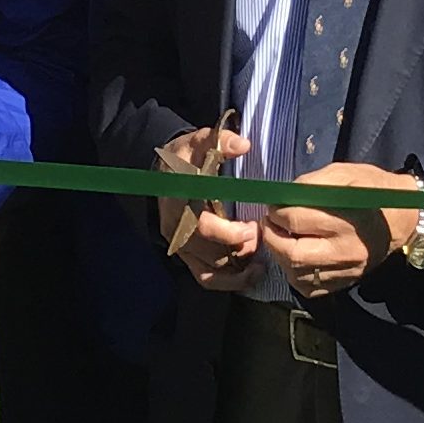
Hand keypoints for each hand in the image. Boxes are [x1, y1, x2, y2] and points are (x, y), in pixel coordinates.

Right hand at [156, 121, 262, 290]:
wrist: (161, 175)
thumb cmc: (184, 158)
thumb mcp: (198, 141)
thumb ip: (219, 141)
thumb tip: (242, 145)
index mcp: (180, 198)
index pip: (201, 224)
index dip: (228, 233)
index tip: (251, 228)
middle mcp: (177, 226)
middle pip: (209, 251)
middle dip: (240, 251)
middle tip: (261, 240)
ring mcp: (180, 244)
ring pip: (210, 268)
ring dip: (238, 268)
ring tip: (261, 260)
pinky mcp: (186, 256)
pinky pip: (206, 278)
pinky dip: (229, 281)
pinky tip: (251, 273)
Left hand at [262, 162, 422, 300]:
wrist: (405, 219)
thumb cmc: (373, 191)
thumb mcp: (345, 174)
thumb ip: (312, 183)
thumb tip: (282, 196)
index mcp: (345, 219)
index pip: (295, 220)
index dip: (276, 212)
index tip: (274, 205)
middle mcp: (345, 250)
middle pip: (292, 253)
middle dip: (272, 237)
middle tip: (270, 223)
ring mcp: (345, 271)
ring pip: (296, 274)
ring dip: (281, 256)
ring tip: (283, 239)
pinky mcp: (345, 283)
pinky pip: (309, 288)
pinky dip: (295, 274)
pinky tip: (297, 258)